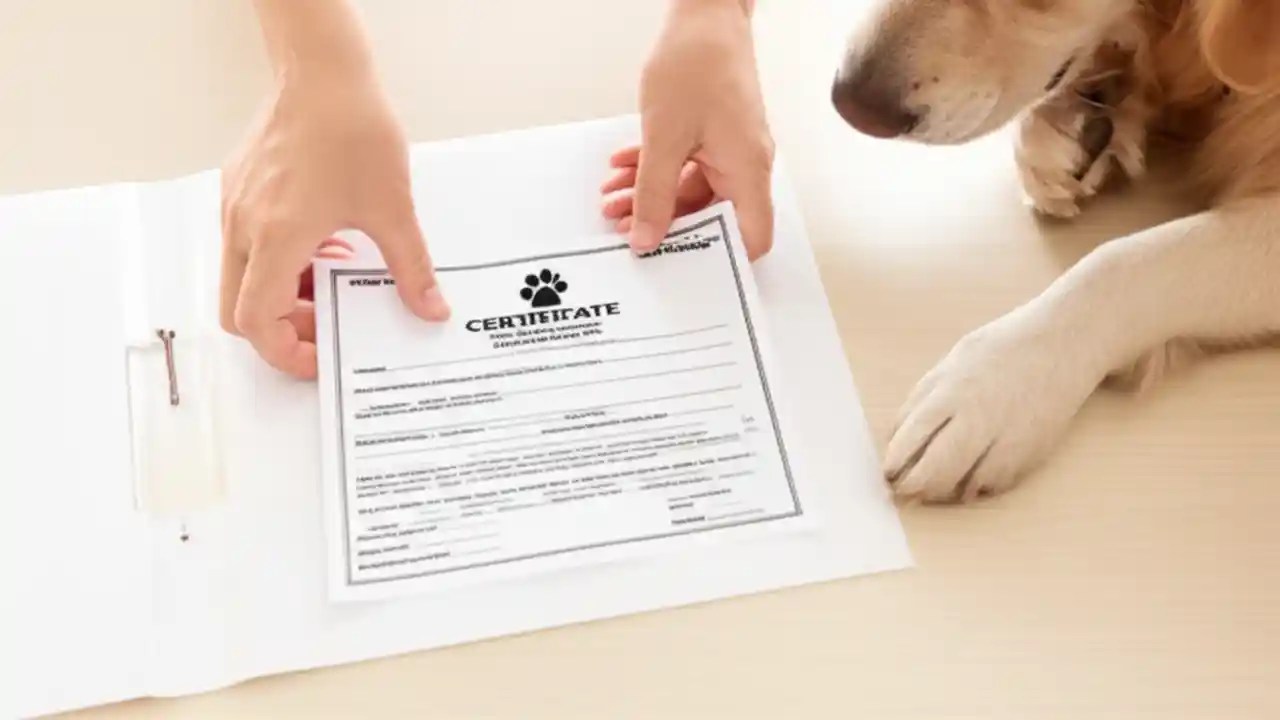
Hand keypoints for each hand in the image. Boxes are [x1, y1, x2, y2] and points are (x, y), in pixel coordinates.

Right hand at [220, 71, 446, 378]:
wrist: (323, 72)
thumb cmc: (350, 129)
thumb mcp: (392, 209)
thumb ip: (411, 267)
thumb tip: (430, 307)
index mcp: (274, 238)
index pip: (255, 322)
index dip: (284, 353)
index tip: (318, 359)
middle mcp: (243, 226)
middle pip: (239, 308)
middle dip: (283, 328)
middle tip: (326, 327)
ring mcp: (236, 206)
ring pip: (242, 275)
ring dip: (283, 291)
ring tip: (334, 281)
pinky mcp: (240, 188)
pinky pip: (247, 242)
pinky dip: (278, 259)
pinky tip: (325, 244)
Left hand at [601, 0, 774, 259]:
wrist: (705, 15)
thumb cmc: (697, 63)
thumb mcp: (664, 136)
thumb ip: (654, 193)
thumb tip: (647, 238)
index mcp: (748, 171)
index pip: (750, 238)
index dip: (722, 261)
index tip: (683, 271)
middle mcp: (746, 166)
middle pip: (712, 218)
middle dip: (665, 226)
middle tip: (624, 231)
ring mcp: (731, 151)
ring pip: (691, 192)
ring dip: (650, 197)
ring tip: (612, 200)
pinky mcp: (715, 136)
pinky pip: (686, 167)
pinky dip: (655, 172)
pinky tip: (624, 169)